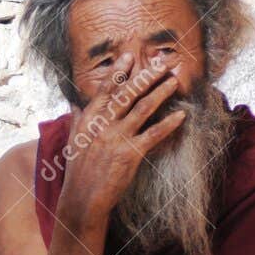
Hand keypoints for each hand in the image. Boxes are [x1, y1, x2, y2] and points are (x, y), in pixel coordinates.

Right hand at [57, 52, 186, 233]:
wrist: (82, 198)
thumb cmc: (78, 172)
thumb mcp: (72, 141)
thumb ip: (77, 119)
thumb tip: (75, 103)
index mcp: (89, 120)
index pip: (106, 90)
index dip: (119, 72)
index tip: (130, 56)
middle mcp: (103, 125)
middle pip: (127, 94)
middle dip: (146, 76)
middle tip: (162, 62)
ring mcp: (117, 138)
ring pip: (142, 109)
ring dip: (160, 93)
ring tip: (175, 81)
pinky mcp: (130, 154)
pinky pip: (153, 135)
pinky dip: (168, 125)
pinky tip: (181, 116)